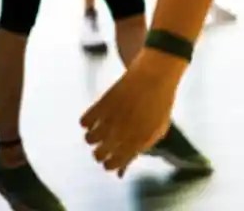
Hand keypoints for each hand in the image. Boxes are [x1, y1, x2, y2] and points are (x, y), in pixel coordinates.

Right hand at [81, 49, 183, 174]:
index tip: (110, 158)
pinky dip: (88, 120)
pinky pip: (83, 122)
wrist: (157, 74)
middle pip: (98, 155)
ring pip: (89, 140)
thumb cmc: (160, 102)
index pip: (114, 165)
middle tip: (106, 142)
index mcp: (139, 143)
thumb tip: (122, 170)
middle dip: (100, 152)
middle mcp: (123, 134)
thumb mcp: (157, 129)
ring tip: (102, 127)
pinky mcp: (102, 105)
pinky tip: (97, 115)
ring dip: (94, 136)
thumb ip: (141, 149)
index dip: (110, 164)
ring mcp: (112, 120)